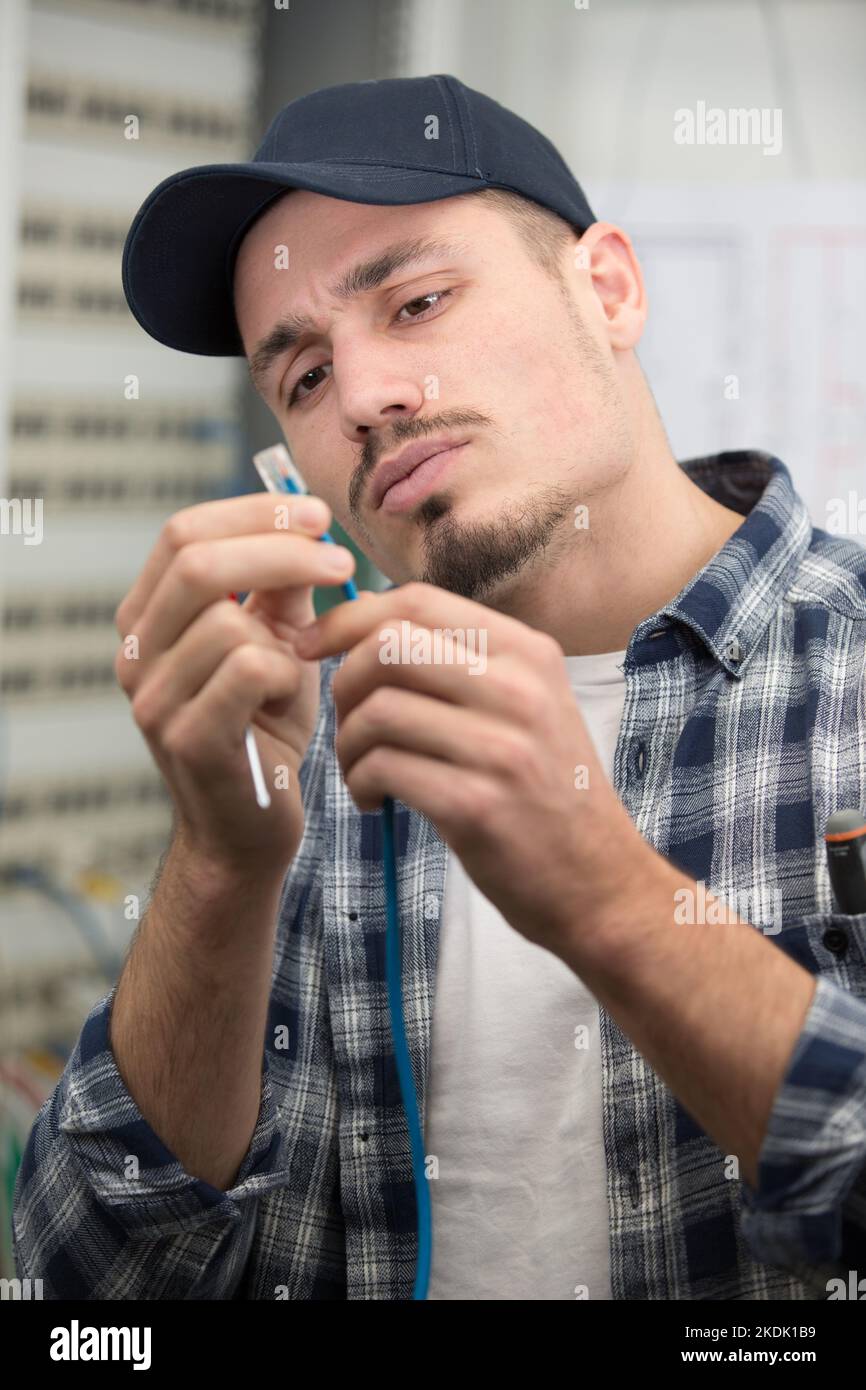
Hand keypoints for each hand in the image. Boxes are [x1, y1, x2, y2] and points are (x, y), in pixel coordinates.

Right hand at [114, 492, 354, 870]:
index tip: (318, 518)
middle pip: (197, 563)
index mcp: (148, 618)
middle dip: (281, 550)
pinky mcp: (186, 738)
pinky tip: (289, 699)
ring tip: (300, 667)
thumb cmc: (266, 729)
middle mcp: (134, 654)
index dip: (254, 514)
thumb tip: (305, 522)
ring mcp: (152, 699)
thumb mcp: (277, 644)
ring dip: (285, 637)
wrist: (251, 828)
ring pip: (226, 622)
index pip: (183, 533)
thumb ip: (281, 587)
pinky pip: (247, 671)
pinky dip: (285, 676)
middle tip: (343, 563)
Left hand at [293, 581, 650, 959]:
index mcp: (528, 653)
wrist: (597, 881)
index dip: (348, 619)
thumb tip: (366, 621)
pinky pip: (383, 768)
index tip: (312, 646)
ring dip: (347, 743)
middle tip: (347, 726)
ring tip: (361, 771)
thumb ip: (461, 662)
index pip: (417, 601)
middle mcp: (520, 689)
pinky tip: (374, 801)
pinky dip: (360, 783)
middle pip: (388, 647)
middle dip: (344, 684)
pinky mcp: (477, 805)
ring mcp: (502, 748)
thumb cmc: (545, 791)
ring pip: (377, 709)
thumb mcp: (527, 705)